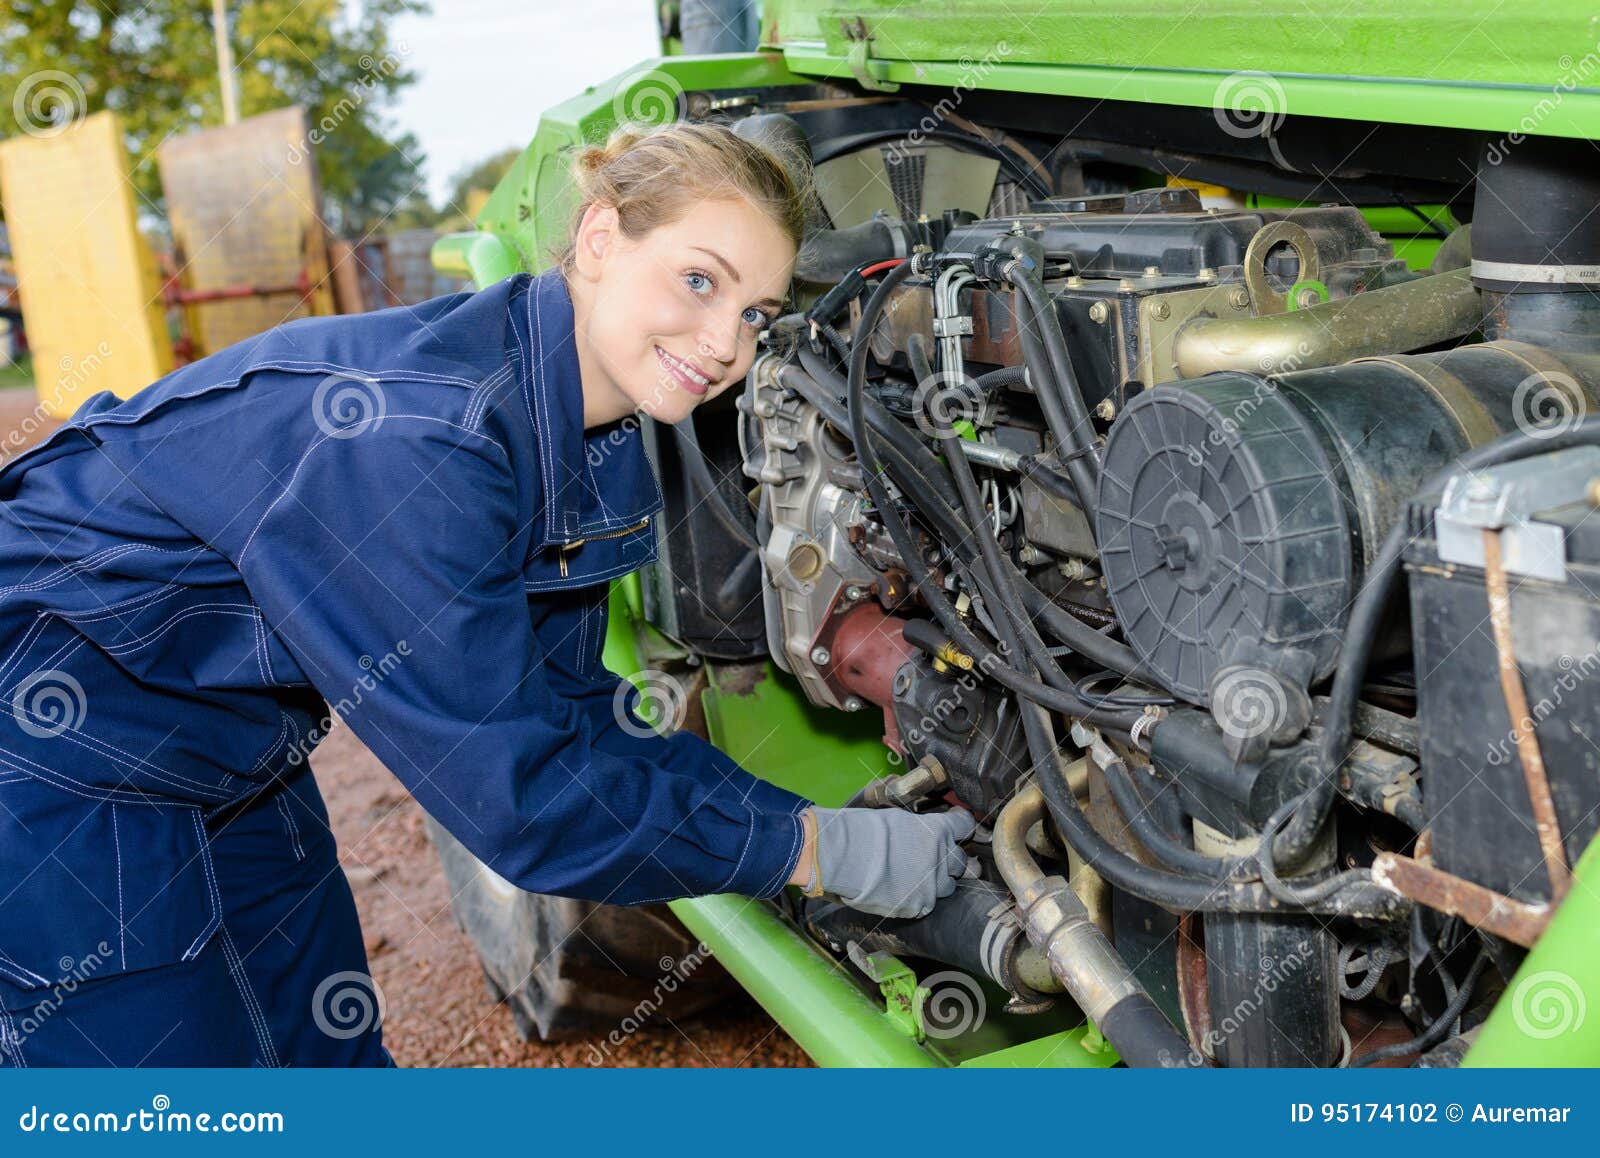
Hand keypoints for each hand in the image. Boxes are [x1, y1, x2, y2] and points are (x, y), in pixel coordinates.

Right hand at [800, 805, 975, 918]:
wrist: (845, 858)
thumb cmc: (864, 831)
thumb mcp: (897, 818)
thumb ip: (919, 828)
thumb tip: (922, 832)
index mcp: (938, 830)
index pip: (965, 825)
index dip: (963, 828)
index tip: (961, 830)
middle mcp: (942, 857)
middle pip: (961, 861)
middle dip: (951, 861)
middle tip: (935, 860)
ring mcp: (932, 885)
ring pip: (948, 887)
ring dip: (937, 883)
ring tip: (915, 879)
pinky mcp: (919, 906)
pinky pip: (926, 905)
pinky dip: (917, 900)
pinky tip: (901, 892)